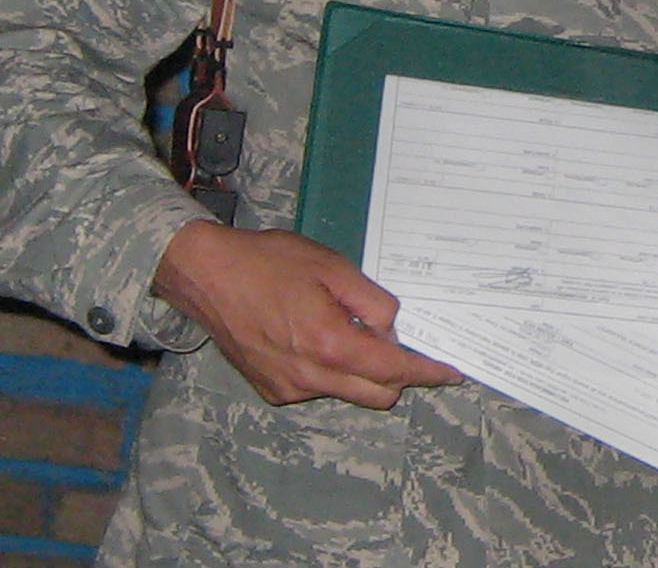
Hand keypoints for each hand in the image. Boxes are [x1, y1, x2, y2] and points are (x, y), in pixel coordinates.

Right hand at [153, 221, 461, 408]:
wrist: (207, 276)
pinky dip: (331, 370)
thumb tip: (392, 331)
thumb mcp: (333, 267)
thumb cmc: (270, 263)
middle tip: (395, 339)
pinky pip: (319, 388)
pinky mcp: (271, 390)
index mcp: (330, 345)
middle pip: (377, 394)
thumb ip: (373, 303)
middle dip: (396, 373)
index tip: (450, 373)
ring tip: (343, 325)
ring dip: (360, 369)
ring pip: (348, 392)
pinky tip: (314, 335)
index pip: (394, 372)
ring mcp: (288, 389)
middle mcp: (310, 378)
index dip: (426, 373)